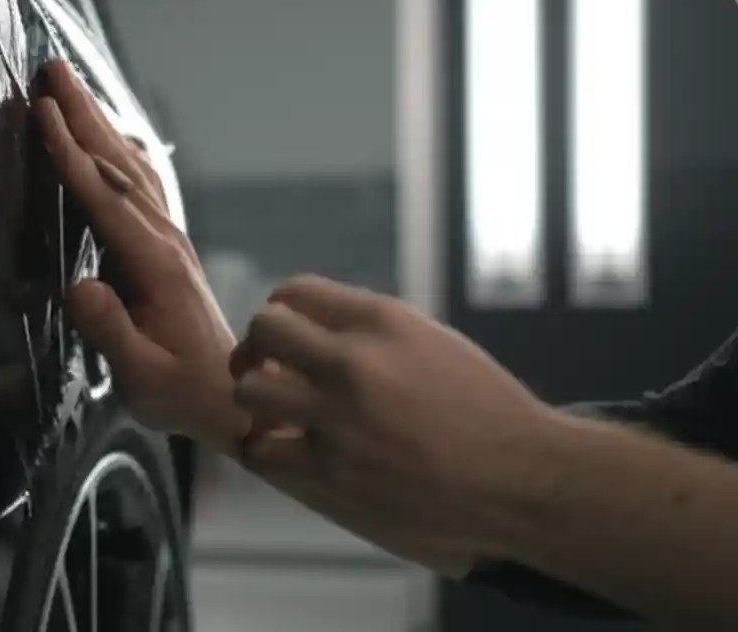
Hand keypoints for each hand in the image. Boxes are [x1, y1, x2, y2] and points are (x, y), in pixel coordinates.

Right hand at [34, 60, 250, 454]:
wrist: (232, 397)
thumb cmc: (180, 391)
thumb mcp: (141, 376)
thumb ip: (110, 331)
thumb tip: (79, 285)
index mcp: (155, 265)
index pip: (106, 197)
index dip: (72, 153)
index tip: (45, 111)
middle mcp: (165, 241)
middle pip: (119, 165)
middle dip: (83, 114)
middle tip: (52, 68)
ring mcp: (169, 239)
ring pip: (131, 167)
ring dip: (99, 122)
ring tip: (69, 84)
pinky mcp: (166, 246)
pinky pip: (141, 183)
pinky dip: (119, 150)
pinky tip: (111, 134)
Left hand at [230, 275, 563, 574]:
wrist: (525, 481)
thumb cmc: (484, 413)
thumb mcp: (431, 344)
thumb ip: (368, 332)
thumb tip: (308, 328)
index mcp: (383, 321)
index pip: (293, 292)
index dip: (281, 314)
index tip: (288, 340)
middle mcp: (355, 362)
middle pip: (262, 329)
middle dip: (256, 350)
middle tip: (267, 373)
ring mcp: (339, 420)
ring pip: (248, 390)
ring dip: (255, 403)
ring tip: (276, 418)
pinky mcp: (330, 476)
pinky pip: (261, 451)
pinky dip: (266, 451)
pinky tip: (287, 454)